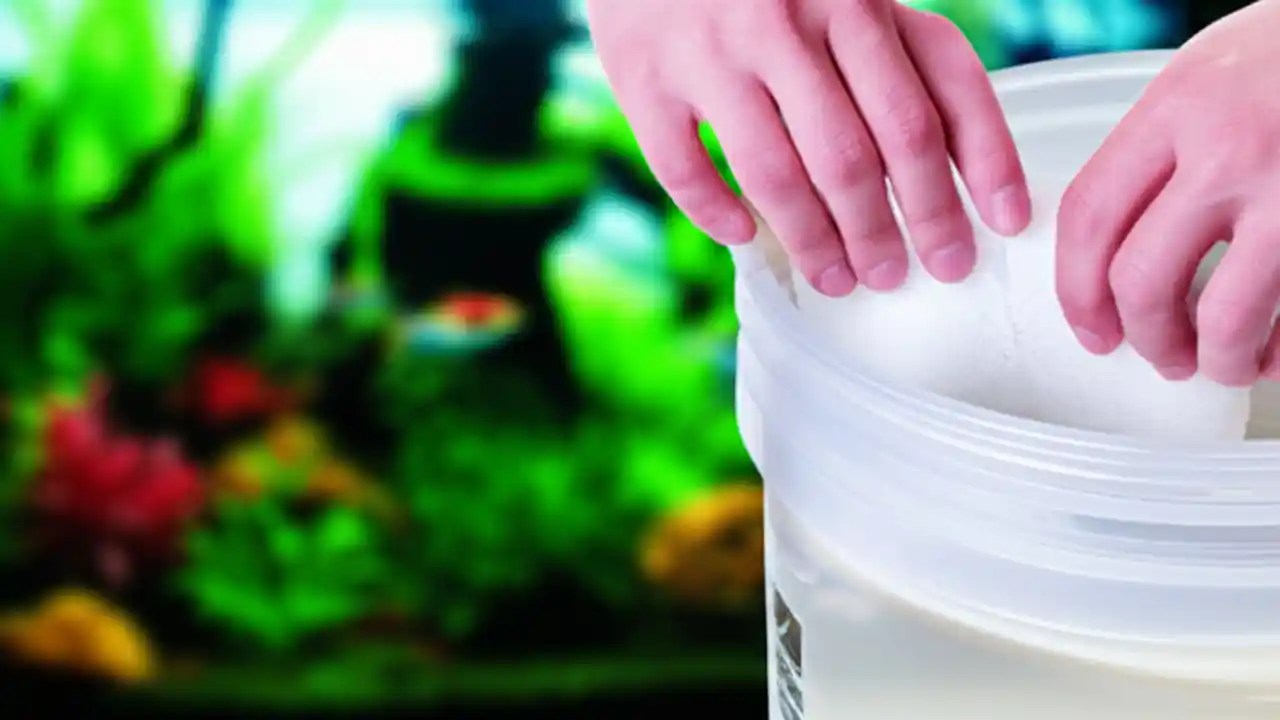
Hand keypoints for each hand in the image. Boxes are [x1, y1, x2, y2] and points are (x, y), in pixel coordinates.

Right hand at [587, 0, 1030, 296]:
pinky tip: (743, 235)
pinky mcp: (644, 76)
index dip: (974, 177)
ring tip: (836, 279)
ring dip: (814, 242)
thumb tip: (967, 177)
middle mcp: (788, 20)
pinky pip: (685, 169)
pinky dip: (717, 214)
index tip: (994, 232)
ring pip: (776, 176)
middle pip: (857, 157)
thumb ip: (905, 64)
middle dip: (889, 232)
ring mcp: (712, 51)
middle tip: (897, 276)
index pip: (933, 104)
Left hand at [1057, 0, 1279, 386]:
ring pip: (1226, 317)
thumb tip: (1115, 238)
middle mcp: (1230, 150)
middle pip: (1142, 278)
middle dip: (1144, 336)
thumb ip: (1159, 148)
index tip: (1089, 325)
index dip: (1076, 288)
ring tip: (1222, 363)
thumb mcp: (1208, 73)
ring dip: (1217, 358)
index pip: (1090, 215)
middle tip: (1160, 353)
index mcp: (1178, 107)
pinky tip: (1275, 351)